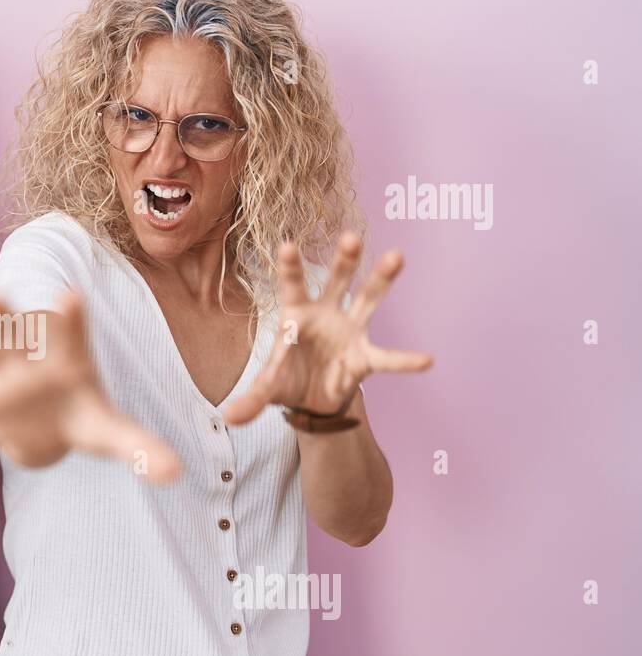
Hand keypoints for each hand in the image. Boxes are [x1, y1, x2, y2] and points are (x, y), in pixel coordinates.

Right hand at [0, 287, 181, 483]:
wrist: (54, 429)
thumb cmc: (85, 419)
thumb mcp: (113, 435)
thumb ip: (140, 448)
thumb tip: (177, 472)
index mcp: (68, 359)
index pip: (72, 334)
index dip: (72, 318)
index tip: (71, 297)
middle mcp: (33, 361)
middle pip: (17, 334)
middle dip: (3, 315)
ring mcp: (3, 378)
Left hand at [221, 231, 432, 425]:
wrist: (309, 399)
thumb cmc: (285, 378)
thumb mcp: (267, 387)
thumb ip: (252, 398)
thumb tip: (229, 418)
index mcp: (296, 315)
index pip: (292, 286)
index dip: (290, 267)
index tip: (286, 245)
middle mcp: (326, 314)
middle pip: (337, 281)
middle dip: (345, 260)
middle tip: (352, 237)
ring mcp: (349, 331)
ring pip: (368, 299)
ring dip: (381, 279)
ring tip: (396, 256)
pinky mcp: (364, 356)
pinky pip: (387, 358)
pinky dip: (404, 360)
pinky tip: (426, 360)